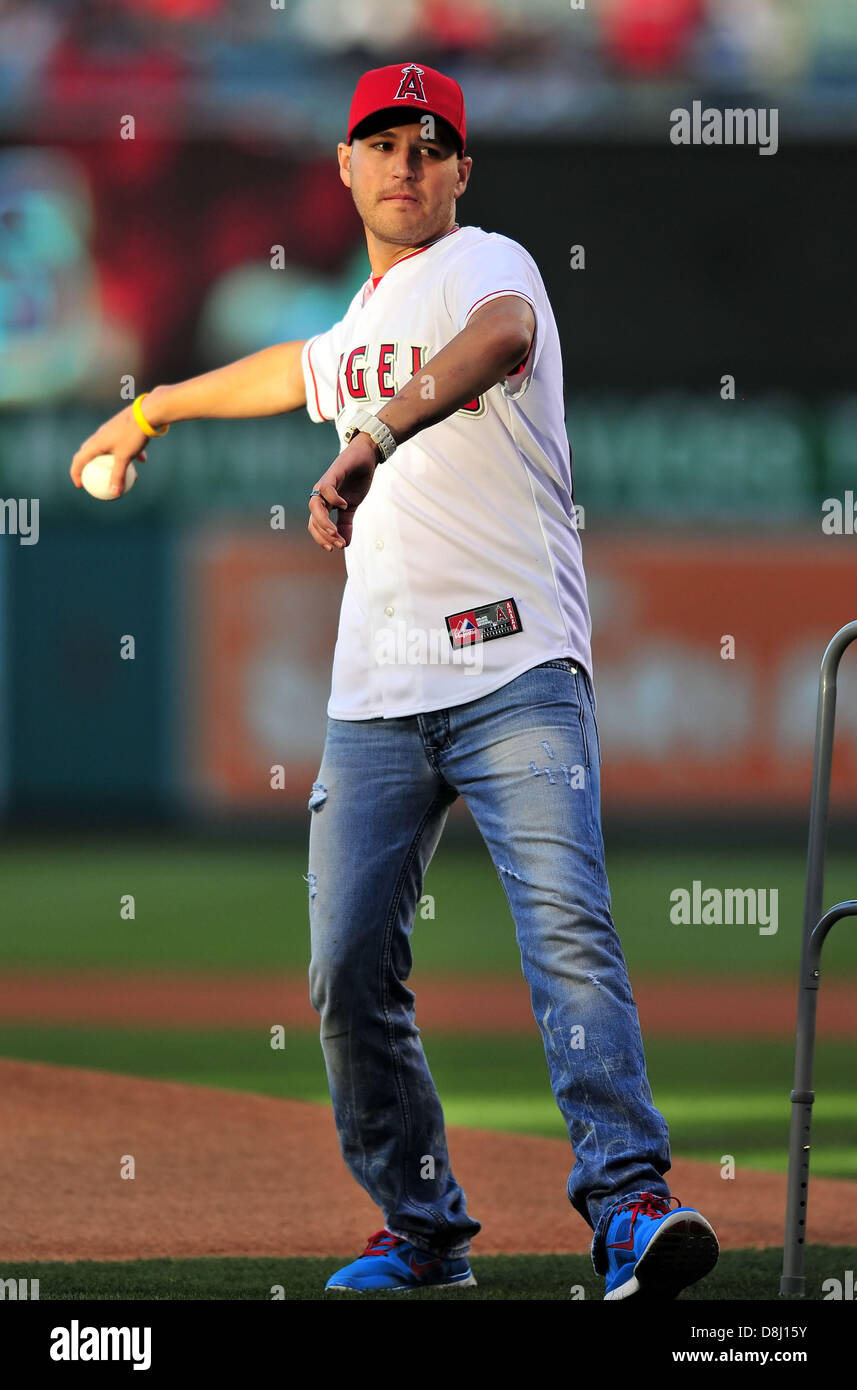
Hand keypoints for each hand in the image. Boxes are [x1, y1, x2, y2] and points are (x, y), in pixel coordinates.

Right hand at [70, 404, 149, 496]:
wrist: (146, 413)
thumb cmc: (133, 435)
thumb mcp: (125, 457)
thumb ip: (118, 476)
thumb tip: (114, 494)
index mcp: (96, 443)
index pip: (79, 460)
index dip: (76, 473)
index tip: (80, 485)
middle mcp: (100, 435)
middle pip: (90, 452)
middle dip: (90, 465)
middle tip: (94, 477)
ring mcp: (111, 430)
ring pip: (108, 449)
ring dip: (113, 461)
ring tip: (121, 471)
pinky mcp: (122, 427)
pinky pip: (122, 443)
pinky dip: (129, 453)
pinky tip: (142, 460)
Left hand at [307, 432, 378, 550]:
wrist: (366, 456)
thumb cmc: (357, 479)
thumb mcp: (352, 506)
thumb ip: (346, 524)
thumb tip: (345, 544)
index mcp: (325, 504)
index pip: (315, 525)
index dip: (322, 539)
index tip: (334, 548)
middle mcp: (321, 496)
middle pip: (313, 519)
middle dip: (323, 534)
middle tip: (337, 544)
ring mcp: (325, 485)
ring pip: (315, 506)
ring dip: (323, 522)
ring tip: (335, 532)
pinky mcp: (333, 474)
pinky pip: (326, 489)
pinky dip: (334, 499)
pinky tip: (344, 504)